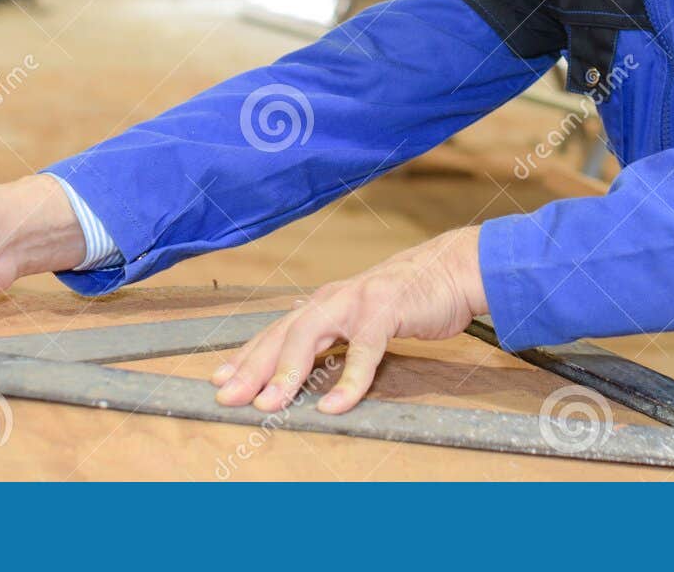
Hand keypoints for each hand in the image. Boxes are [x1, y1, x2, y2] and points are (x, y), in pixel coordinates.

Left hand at [211, 226, 486, 413]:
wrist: (453, 268)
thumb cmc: (408, 297)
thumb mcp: (363, 318)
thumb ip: (336, 336)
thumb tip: (307, 364)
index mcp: (324, 303)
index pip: (277, 331)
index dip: (247, 355)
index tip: (219, 379)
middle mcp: (332, 299)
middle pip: (283, 334)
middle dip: (252, 367)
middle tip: (228, 397)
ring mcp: (358, 302)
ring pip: (312, 336)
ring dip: (288, 371)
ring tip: (270, 404)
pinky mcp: (386, 310)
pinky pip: (364, 350)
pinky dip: (348, 380)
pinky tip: (334, 406)